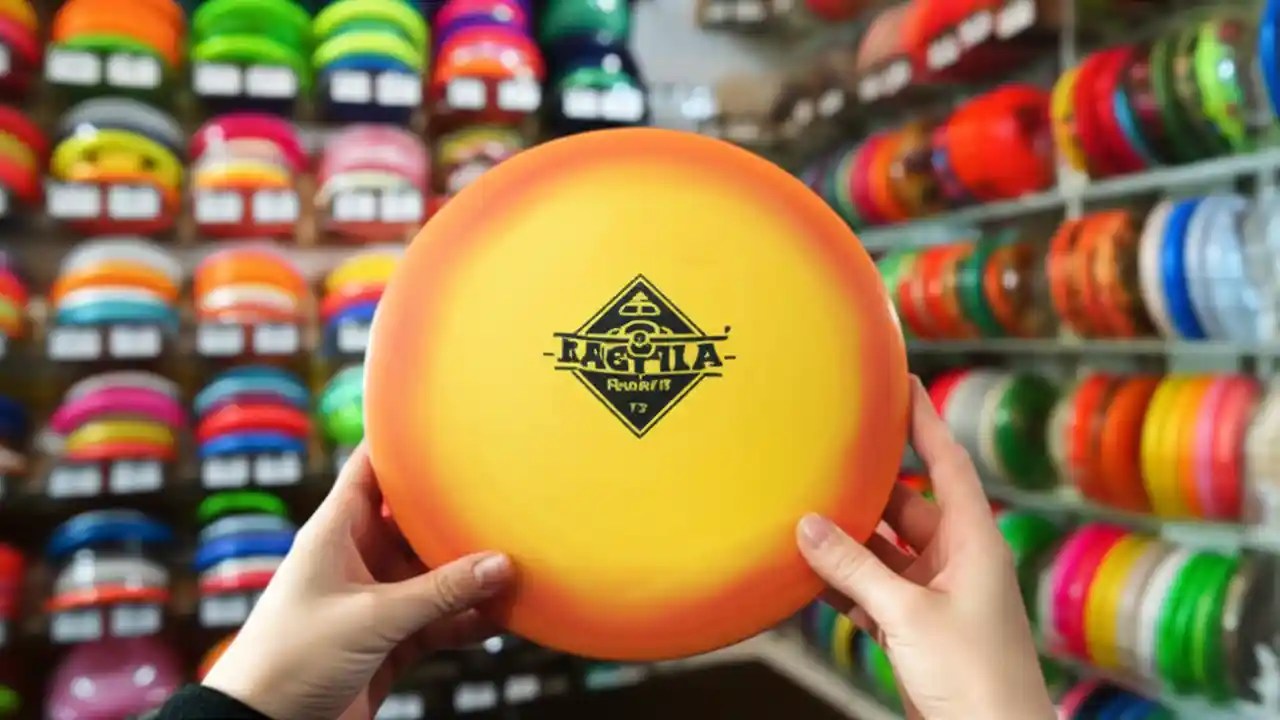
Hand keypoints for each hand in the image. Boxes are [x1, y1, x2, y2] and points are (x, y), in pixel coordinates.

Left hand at [203, 444, 513, 719]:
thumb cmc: (289, 662)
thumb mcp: (370, 618)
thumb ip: (438, 593)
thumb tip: (500, 564)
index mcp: (336, 532)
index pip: (371, 468)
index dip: (403, 443)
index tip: (447, 422)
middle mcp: (358, 558)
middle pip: (416, 521)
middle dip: (457, 514)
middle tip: (504, 497)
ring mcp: (377, 600)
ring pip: (435, 574)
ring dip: (471, 574)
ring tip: (518, 562)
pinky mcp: (391, 640)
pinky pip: (440, 620)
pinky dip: (469, 619)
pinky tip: (502, 614)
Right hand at [796, 377, 1054, 719]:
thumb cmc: (976, 679)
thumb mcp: (909, 615)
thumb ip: (855, 569)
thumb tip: (808, 526)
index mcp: (974, 542)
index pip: (948, 464)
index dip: (926, 422)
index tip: (904, 382)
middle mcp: (956, 560)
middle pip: (904, 505)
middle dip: (865, 486)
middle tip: (826, 454)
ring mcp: (934, 594)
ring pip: (881, 549)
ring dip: (847, 539)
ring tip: (802, 512)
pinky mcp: (915, 626)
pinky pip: (871, 588)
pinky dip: (843, 581)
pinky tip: (808, 572)